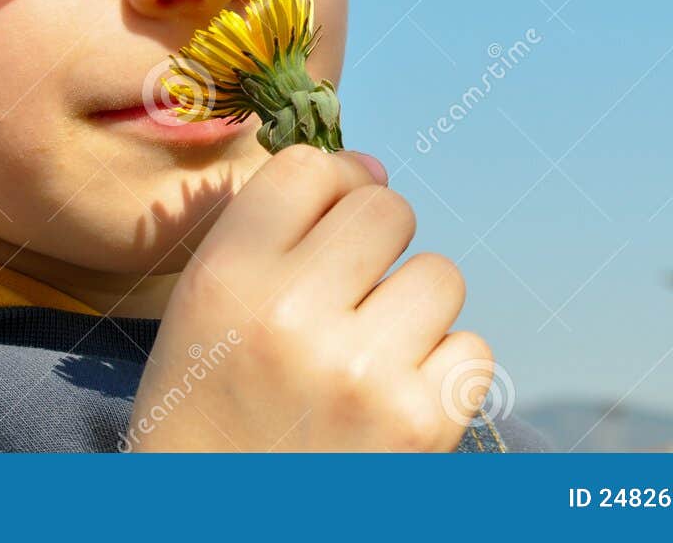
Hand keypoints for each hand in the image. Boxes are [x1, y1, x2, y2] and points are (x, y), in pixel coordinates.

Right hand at [125, 144, 492, 450]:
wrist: (215, 536)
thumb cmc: (210, 415)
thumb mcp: (200, 312)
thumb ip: (271, 230)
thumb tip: (376, 166)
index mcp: (225, 279)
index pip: (308, 168)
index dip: (332, 186)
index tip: (328, 223)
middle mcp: (291, 316)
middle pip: (387, 209)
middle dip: (378, 244)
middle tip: (351, 296)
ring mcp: (361, 372)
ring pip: (440, 274)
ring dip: (415, 308)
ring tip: (371, 355)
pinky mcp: (418, 426)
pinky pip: (472, 349)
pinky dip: (443, 372)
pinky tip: (396, 399)